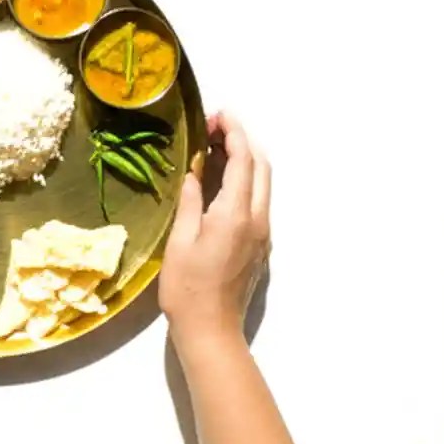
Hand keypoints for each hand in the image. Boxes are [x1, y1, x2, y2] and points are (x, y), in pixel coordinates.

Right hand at [159, 111, 270, 345]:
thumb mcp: (180, 241)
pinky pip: (257, 201)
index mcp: (236, 214)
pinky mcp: (260, 245)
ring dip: (245, 160)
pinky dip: (244, 181)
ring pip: (263, 183)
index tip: (219, 114)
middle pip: (261, 167)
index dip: (234, 132)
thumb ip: (191, 201)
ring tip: (215, 150)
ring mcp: (262, 233)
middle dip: (243, 141)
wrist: (212, 330)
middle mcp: (257, 219)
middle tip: (215, 129)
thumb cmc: (188, 288)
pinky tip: (220, 182)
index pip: (243, 160)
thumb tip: (194, 172)